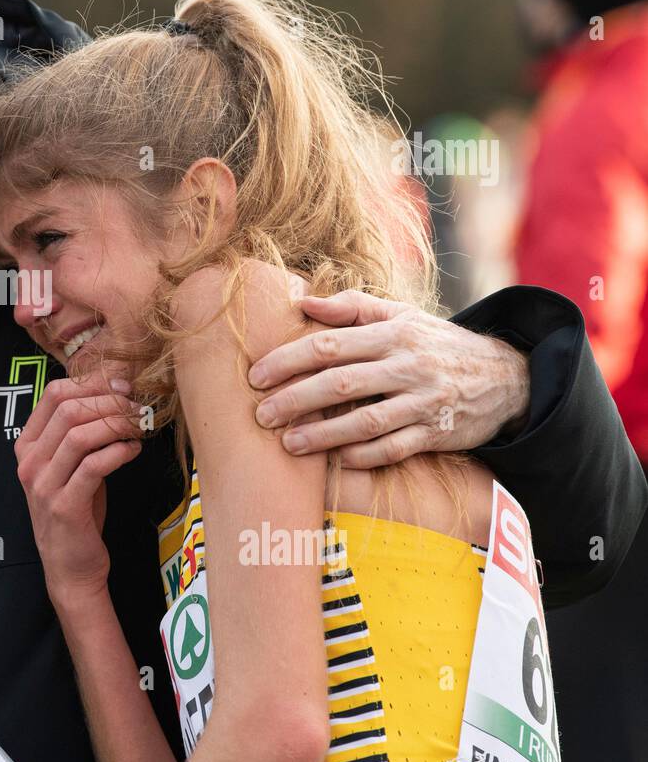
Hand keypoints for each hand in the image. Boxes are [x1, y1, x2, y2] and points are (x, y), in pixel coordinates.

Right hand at [14, 375, 143, 602]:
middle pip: (68, 409)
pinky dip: (118, 452)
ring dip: (116, 423)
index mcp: (28, 445)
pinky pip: (93, 466)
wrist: (70, 567)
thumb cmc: (77, 511)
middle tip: (137, 403)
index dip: (91, 383)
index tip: (122, 384)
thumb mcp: (70, 466)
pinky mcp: (65, 505)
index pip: (53, 394)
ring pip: (79, 434)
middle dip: (109, 400)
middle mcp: (30, 462)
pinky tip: (134, 450)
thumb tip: (116, 393)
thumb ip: (80, 433)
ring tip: (139, 425)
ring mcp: (44, 484)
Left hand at [247, 290, 529, 468]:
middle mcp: (407, 366)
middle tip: (261, 414)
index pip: (330, 344)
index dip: (289, 360)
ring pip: (366, 421)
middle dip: (296, 399)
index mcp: (392, 333)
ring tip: (287, 443)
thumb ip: (351, 306)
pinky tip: (336, 460)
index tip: (256, 375)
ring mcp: (423, 402)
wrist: (504, 376)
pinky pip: (394, 449)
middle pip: (341, 383)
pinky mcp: (437, 433)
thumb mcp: (400, 315)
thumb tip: (301, 300)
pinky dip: (363, 456)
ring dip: (322, 434)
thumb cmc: (434, 343)